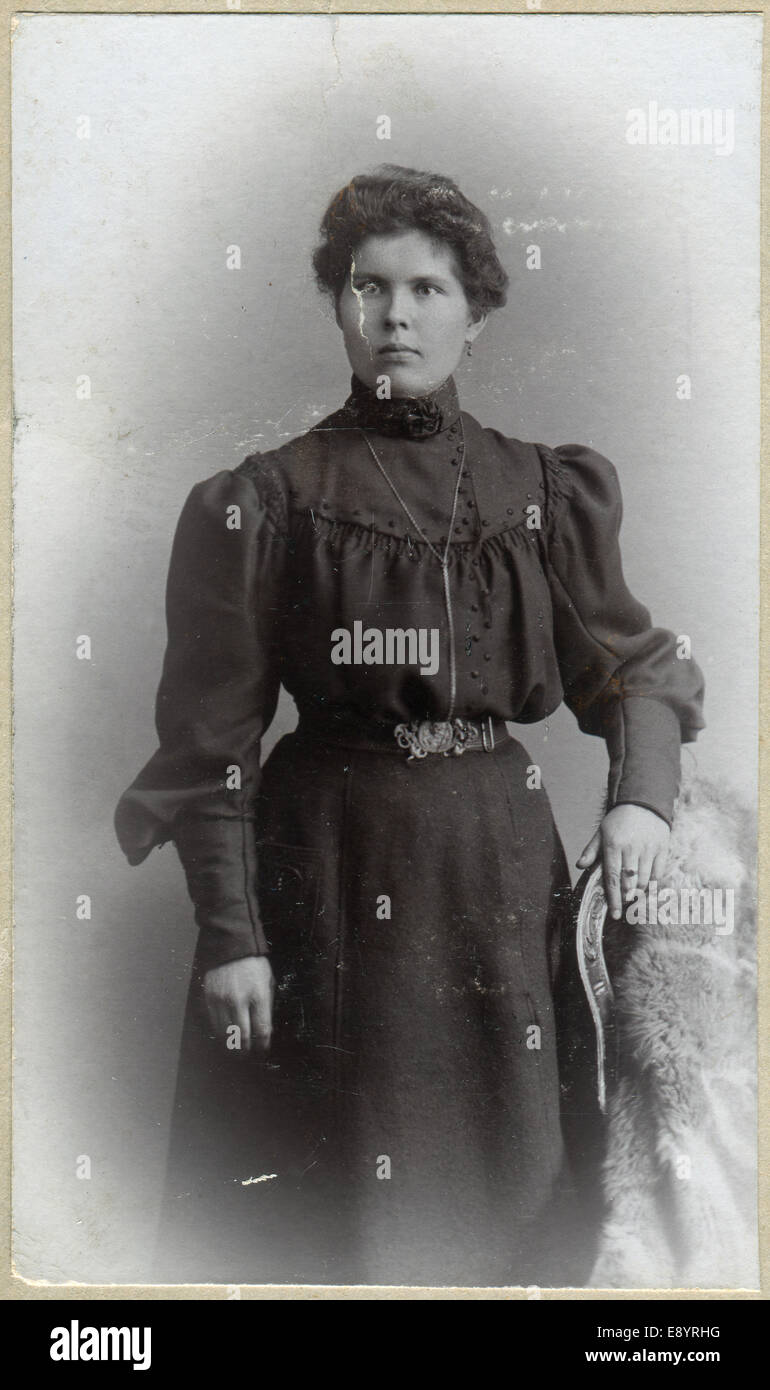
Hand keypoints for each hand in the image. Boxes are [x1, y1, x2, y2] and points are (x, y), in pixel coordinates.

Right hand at [202, 955, 274, 1055]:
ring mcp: (221, 1000)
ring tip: (235, 1050)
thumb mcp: (267, 981)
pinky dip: (219, 1033)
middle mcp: (239, 1000)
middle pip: (242, 1036)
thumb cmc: (253, 962)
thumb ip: (266, 1005)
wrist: (229, 944)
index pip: (262, 1030)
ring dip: (231, 1045)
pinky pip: (213, 1023)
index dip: (263, 1045)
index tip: (262, 1051)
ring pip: (225, 1034)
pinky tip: (224, 1036)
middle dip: (246, 1050)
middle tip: (248, 1055)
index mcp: (258, 995)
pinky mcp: (208, 998)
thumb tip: (264, 1029)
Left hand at [577, 804, 669, 920]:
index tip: (614, 914)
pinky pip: (658, 874)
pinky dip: (651, 883)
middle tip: (622, 904)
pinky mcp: (662, 848)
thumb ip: (591, 850)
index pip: (613, 877)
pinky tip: (645, 885)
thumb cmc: (618, 821)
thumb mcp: (601, 832)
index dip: (613, 898)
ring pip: (644, 880)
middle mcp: (632, 847)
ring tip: (632, 894)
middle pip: (629, 882)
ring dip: (637, 892)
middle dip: (625, 898)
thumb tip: (580, 865)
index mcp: (614, 844)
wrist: (643, 803)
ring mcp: (649, 848)